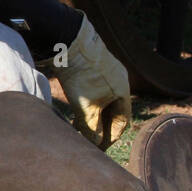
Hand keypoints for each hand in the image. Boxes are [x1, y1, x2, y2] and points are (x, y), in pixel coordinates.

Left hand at [54, 17, 131, 148]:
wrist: (68, 42)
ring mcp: (105, 71)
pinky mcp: (91, 66)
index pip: (121, 121)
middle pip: (112, 111)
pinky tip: (74, 107)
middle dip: (100, 127)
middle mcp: (117, 80)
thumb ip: (91, 128)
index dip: (110, 137)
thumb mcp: (86, 107)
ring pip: (101, 100)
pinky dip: (86, 102)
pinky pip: (93, 90)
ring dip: (91, 115)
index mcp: (123, 90)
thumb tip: (93, 145)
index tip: (98, 148)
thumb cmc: (80, 75)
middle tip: (88, 140)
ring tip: (78, 127)